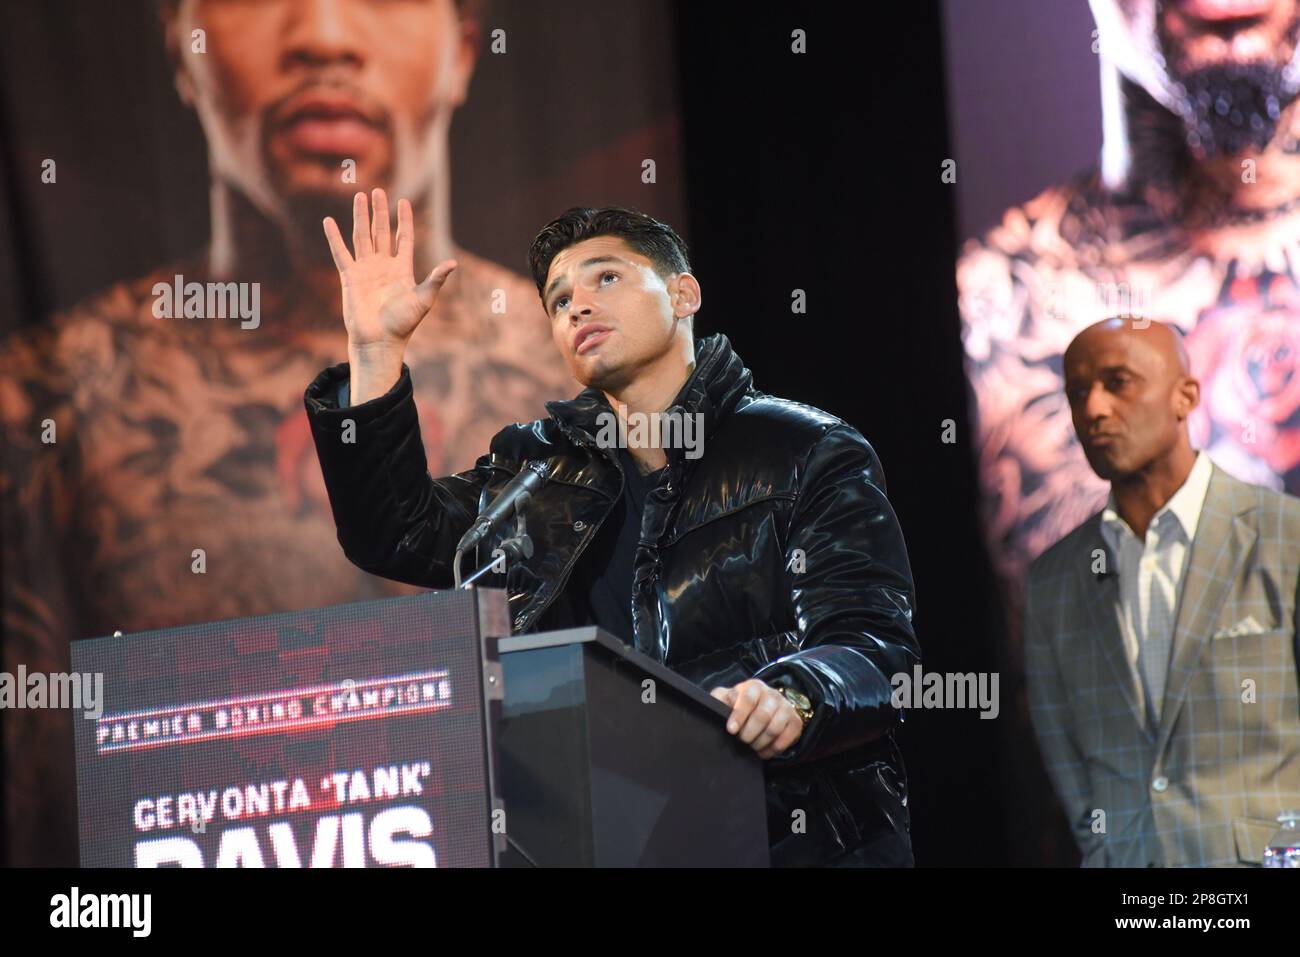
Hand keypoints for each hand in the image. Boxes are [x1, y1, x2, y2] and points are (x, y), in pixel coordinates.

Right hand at [323, 188, 456, 401]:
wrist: (380, 340)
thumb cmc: (403, 324)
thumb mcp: (424, 299)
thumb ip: (436, 279)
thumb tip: (453, 263)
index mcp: (402, 269)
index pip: (404, 238)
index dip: (404, 220)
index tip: (403, 202)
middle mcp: (383, 266)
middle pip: (381, 232)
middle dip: (380, 212)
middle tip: (377, 191)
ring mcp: (366, 270)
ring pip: (362, 236)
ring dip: (361, 217)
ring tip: (359, 196)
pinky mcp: (350, 277)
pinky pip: (341, 252)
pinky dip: (334, 237)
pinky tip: (329, 221)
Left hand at [710, 679, 803, 758]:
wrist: (763, 707)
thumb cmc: (739, 704)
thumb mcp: (726, 698)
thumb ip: (718, 699)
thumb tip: (714, 706)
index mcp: (754, 687)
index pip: (748, 699)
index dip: (739, 715)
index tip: (731, 730)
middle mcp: (772, 694)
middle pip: (763, 716)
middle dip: (749, 733)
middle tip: (742, 741)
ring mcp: (786, 707)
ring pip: (774, 728)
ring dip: (760, 742)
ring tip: (751, 747)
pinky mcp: (795, 722)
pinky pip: (786, 738)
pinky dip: (773, 749)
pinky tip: (763, 751)